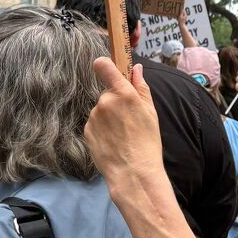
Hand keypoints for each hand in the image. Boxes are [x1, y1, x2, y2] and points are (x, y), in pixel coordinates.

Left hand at [86, 57, 168, 205]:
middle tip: (128, 119)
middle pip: (107, 93)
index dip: (104, 65)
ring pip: (101, 110)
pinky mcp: (87, 130)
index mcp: (123, 93)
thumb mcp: (150, 112)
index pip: (104, 66)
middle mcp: (105, 102)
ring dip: (108, 117)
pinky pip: (95, 124)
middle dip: (115, 101)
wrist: (133, 172)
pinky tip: (113, 142)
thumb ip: (141, 87)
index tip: (108, 69)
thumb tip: (136, 69)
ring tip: (122, 135)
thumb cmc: (147, 142)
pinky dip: (102, 130)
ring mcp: (93, 117)